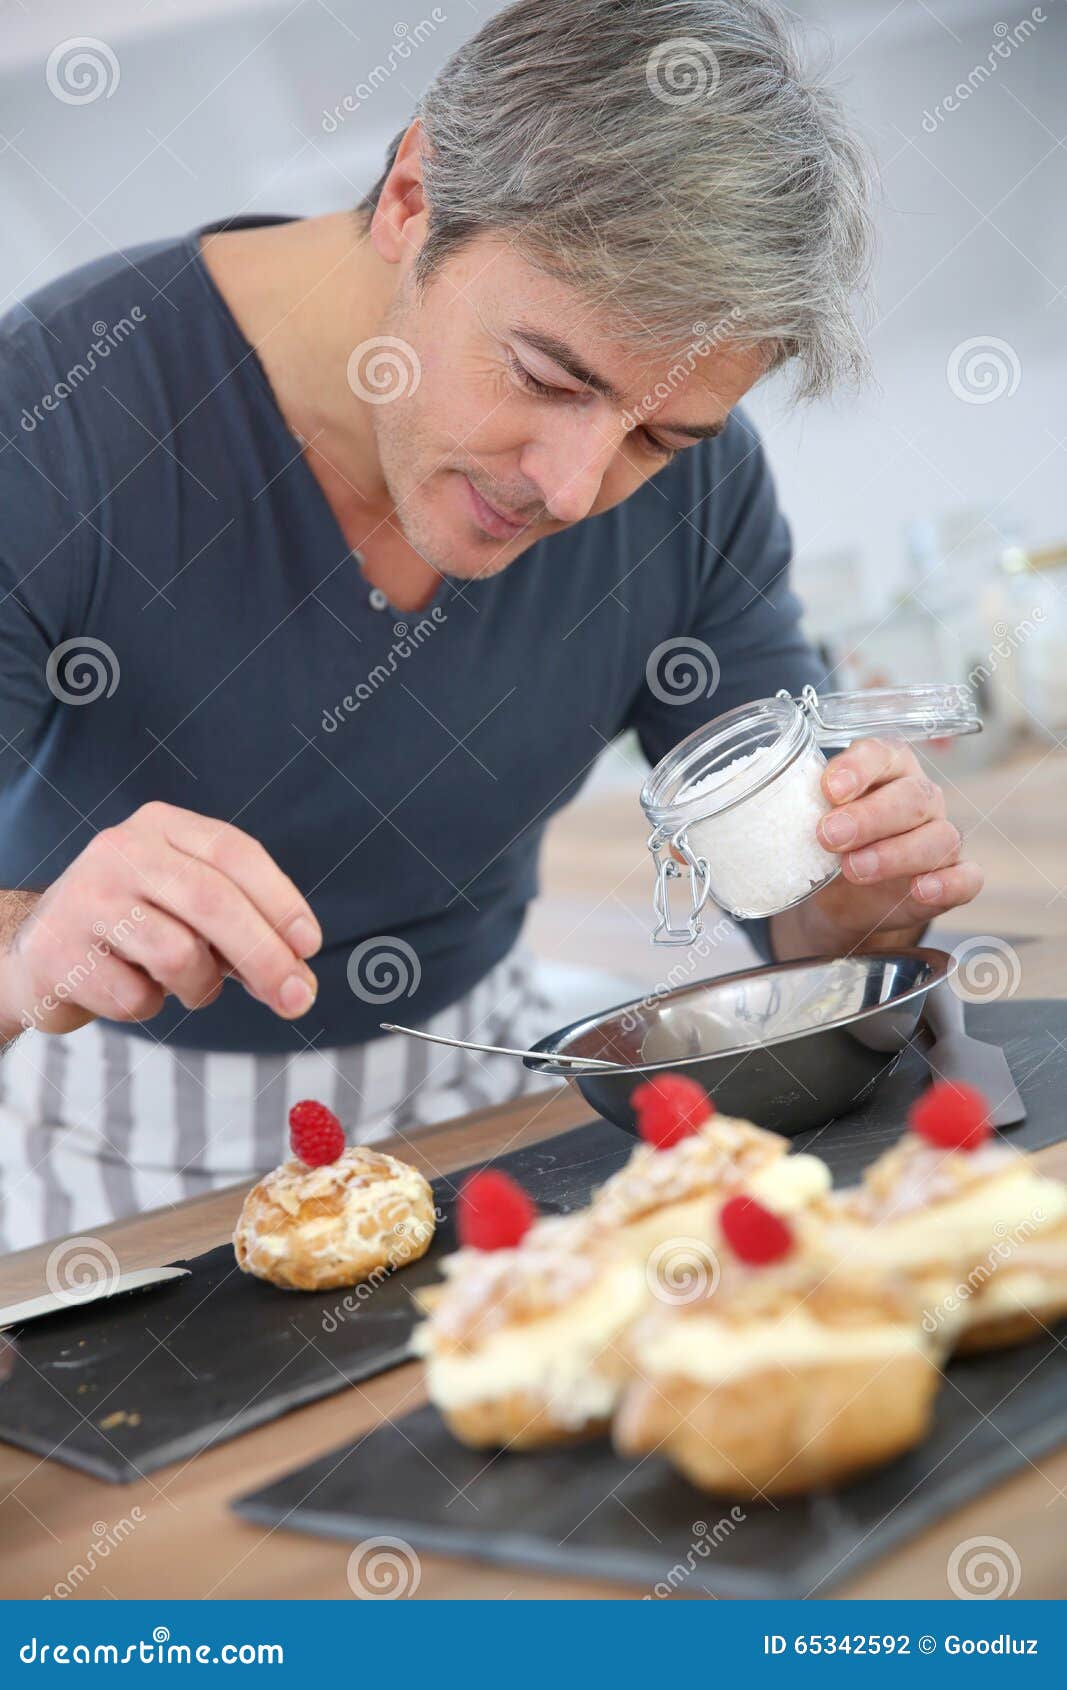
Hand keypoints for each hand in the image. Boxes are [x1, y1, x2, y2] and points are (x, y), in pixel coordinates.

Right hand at [0, 802, 320, 1037]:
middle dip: (266, 956)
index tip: (310, 945)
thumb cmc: (136, 929)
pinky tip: (129, 988)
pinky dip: (149, 1007)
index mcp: (161, 825)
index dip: (280, 899)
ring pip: (179, 954)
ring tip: (187, 986)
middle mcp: (121, 850)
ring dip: (201, 988)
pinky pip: (136, 997)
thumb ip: (248, 937)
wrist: (40, 951)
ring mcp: (85, 898)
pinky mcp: (58, 952)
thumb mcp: (191, 913)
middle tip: (296, 999)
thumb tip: (300, 984)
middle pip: (213, 902)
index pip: (235, 852)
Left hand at [771, 738, 982, 957]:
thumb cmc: (833, 844)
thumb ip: (804, 807)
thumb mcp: (813, 821)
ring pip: (939, 837)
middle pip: (910, 797)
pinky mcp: (954, 877)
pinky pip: (966, 877)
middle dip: (869, 817)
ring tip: (854, 869)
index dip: (858, 768)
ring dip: (896, 853)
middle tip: (829, 836)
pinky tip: (921, 890)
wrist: (844, 898)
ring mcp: (941, 836)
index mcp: (887, 769)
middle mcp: (920, 797)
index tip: (829, 789)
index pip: (881, 754)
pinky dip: (947, 884)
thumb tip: (769, 805)